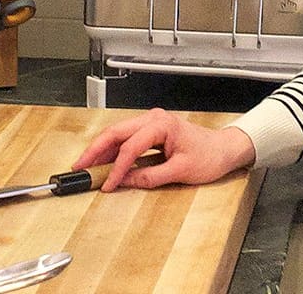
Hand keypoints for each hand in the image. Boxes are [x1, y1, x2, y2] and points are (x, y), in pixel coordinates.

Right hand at [72, 107, 255, 191]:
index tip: (107, 184)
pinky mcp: (150, 129)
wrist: (223, 149)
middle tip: (79, 167)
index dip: (116, 168)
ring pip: (118, 133)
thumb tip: (126, 182)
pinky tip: (103, 161)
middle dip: (95, 151)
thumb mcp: (180, 172)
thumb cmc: (208, 156)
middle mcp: (153, 118)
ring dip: (101, 149)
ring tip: (86, 166)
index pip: (130, 147)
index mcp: (161, 125)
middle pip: (116, 132)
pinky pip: (126, 137)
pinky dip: (112, 149)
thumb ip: (150, 177)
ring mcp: (151, 122)